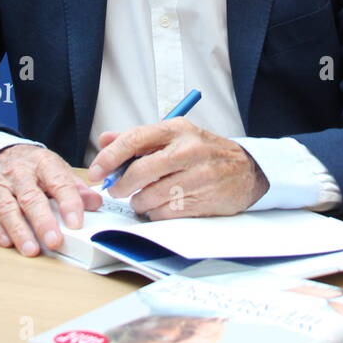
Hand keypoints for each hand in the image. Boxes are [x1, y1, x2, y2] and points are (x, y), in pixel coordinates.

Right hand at [0, 144, 101, 256]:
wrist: (2, 153)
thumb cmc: (34, 168)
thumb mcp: (58, 170)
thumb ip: (76, 188)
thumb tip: (95, 204)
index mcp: (43, 163)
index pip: (59, 182)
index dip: (69, 203)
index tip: (76, 223)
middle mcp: (18, 173)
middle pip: (30, 197)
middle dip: (42, 221)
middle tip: (54, 241)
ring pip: (7, 208)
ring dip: (19, 231)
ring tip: (31, 249)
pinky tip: (5, 242)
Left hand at [87, 118, 268, 219]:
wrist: (247, 170)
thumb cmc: (205, 152)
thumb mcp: (175, 136)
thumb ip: (138, 138)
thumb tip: (104, 140)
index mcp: (177, 130)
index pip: (134, 140)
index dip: (109, 157)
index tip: (95, 170)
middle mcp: (188, 151)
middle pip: (140, 172)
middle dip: (120, 185)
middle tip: (115, 189)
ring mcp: (198, 177)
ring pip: (150, 196)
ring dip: (139, 202)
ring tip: (142, 199)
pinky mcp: (204, 200)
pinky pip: (166, 213)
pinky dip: (156, 213)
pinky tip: (160, 206)